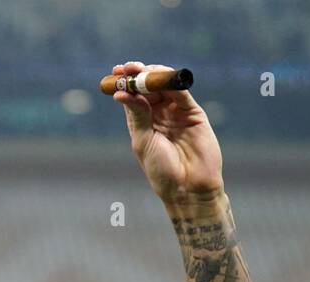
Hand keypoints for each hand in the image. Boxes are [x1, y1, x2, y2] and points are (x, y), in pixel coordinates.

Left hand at [111, 60, 222, 202]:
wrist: (188, 186)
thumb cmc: (161, 169)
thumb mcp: (143, 141)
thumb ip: (137, 115)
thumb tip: (121, 93)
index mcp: (142, 122)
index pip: (132, 96)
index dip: (125, 82)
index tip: (115, 72)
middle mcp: (159, 114)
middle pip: (148, 86)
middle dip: (138, 74)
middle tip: (127, 67)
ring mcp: (177, 111)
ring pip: (165, 85)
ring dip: (153, 74)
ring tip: (141, 71)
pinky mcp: (193, 112)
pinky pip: (182, 93)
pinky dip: (172, 83)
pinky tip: (159, 80)